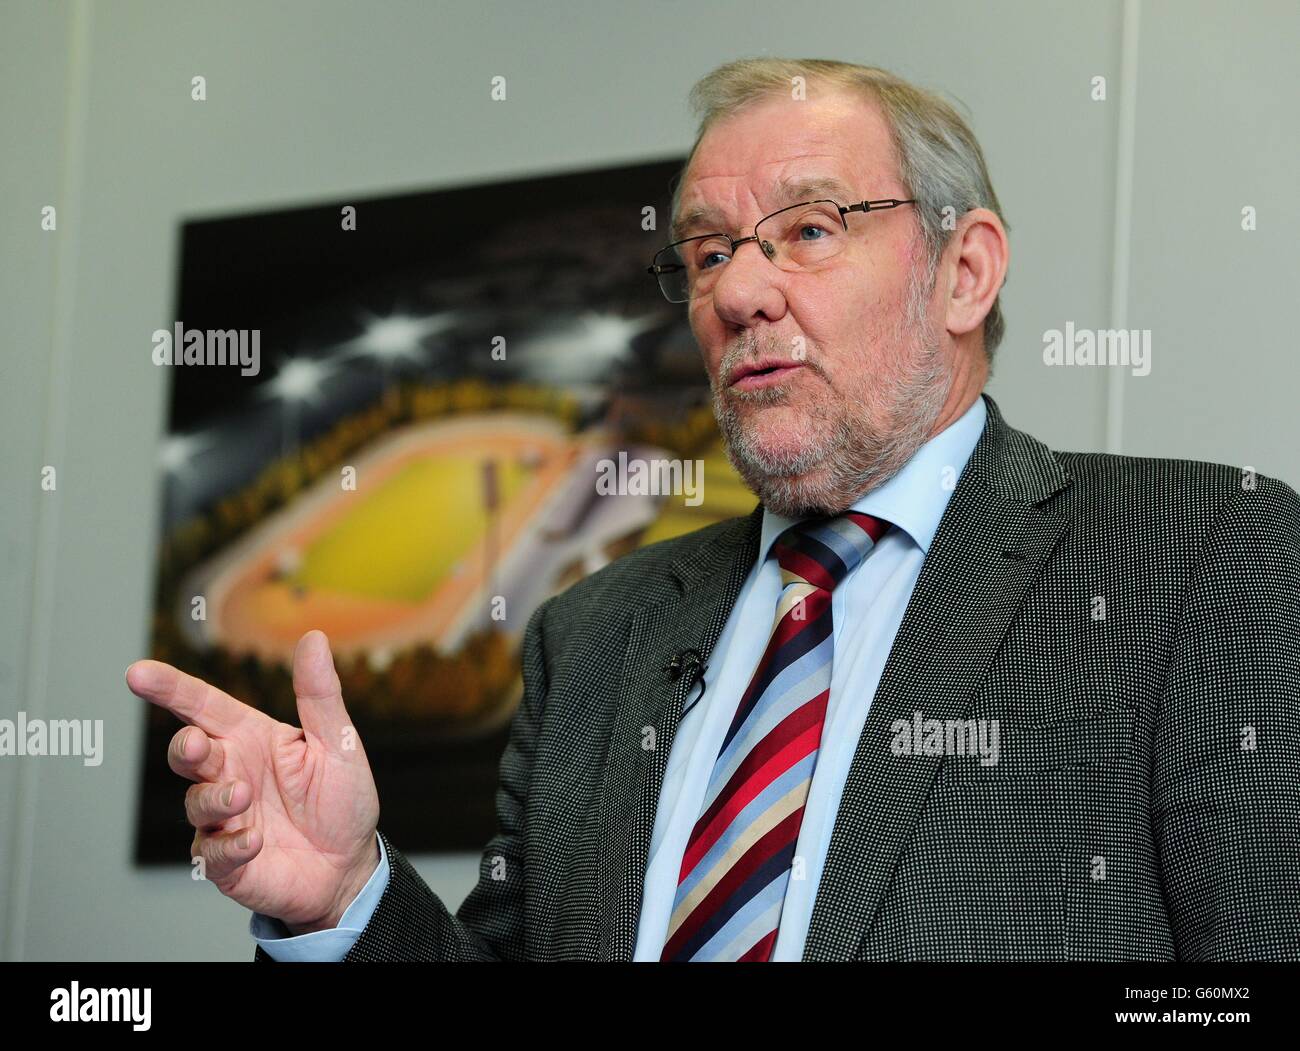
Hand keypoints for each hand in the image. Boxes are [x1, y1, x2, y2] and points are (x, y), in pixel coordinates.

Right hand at [126, 630, 380, 932]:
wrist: (349, 867)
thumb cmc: (342, 800)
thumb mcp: (337, 743)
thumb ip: (319, 695)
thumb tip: (314, 638)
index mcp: (252, 738)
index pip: (203, 706)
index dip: (171, 688)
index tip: (138, 674)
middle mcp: (230, 773)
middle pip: (187, 751)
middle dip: (185, 746)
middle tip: (199, 746)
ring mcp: (223, 819)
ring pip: (196, 801)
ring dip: (216, 798)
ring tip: (244, 796)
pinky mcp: (225, 861)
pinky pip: (211, 852)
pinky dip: (230, 845)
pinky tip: (255, 840)